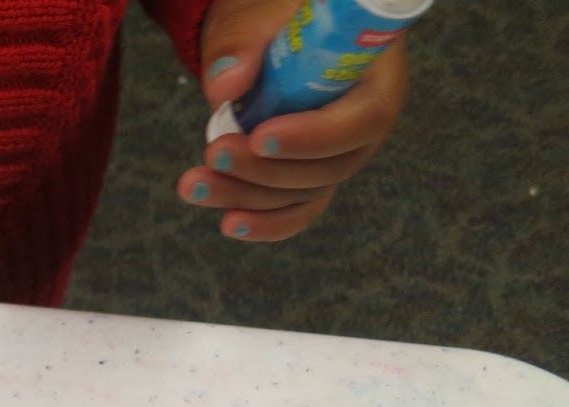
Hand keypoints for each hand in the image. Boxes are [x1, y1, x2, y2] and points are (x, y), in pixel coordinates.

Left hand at [179, 0, 408, 240]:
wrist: (269, 32)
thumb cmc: (277, 17)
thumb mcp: (261, 15)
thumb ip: (244, 44)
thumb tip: (223, 87)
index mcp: (374, 77)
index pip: (364, 118)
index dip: (315, 137)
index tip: (261, 137)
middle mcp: (362, 125)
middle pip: (329, 168)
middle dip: (266, 170)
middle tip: (214, 152)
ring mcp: (334, 157)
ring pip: (302, 194)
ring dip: (246, 196)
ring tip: (194, 185)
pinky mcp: (307, 177)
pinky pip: (294, 210)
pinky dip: (262, 222)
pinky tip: (228, 222)